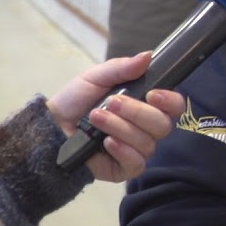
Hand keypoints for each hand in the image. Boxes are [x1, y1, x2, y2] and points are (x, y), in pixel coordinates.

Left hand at [45, 52, 186, 181]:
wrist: (51, 126)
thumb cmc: (76, 100)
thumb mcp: (96, 77)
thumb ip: (122, 67)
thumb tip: (148, 56)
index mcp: (146, 105)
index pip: (174, 106)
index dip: (170, 101)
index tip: (153, 94)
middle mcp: (147, 129)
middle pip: (163, 125)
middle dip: (137, 112)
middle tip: (111, 103)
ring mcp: (137, 150)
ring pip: (147, 143)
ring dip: (120, 128)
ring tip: (96, 118)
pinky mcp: (124, 169)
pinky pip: (136, 163)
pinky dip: (122, 150)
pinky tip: (106, 142)